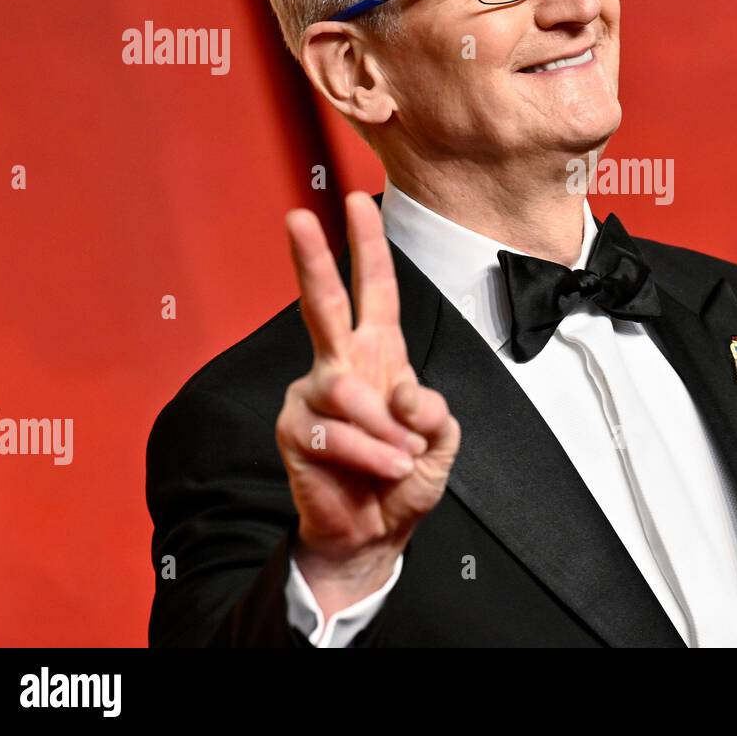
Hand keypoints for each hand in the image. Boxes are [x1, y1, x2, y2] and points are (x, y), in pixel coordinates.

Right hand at [276, 191, 459, 615]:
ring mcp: (313, 394)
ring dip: (384, 431)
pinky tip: (382, 469)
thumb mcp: (441, 441)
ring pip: (344, 390)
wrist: (374, 534)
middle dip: (313, 259)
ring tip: (402, 458)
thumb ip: (434, 411)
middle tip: (298, 216)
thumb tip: (401, 392)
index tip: (358, 201)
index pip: (374, 290)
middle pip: (322, 303)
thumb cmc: (404, 478)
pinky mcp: (294, 429)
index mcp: (381, 354)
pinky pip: (333, 430)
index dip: (368, 247)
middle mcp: (342, 364)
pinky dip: (367, 453)